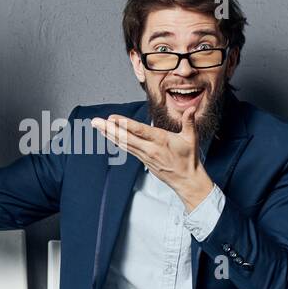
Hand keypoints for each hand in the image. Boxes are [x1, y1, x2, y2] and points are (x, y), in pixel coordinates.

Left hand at [91, 108, 214, 211]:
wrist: (186, 180)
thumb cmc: (188, 158)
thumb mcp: (192, 138)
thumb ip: (189, 122)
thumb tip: (191, 108)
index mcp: (161, 141)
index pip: (140, 131)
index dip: (126, 124)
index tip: (113, 118)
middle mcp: (150, 148)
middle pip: (126, 137)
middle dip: (109, 129)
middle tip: (95, 121)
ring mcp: (145, 155)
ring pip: (124, 143)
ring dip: (109, 134)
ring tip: (97, 125)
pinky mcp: (143, 160)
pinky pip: (126, 149)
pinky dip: (116, 141)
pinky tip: (108, 135)